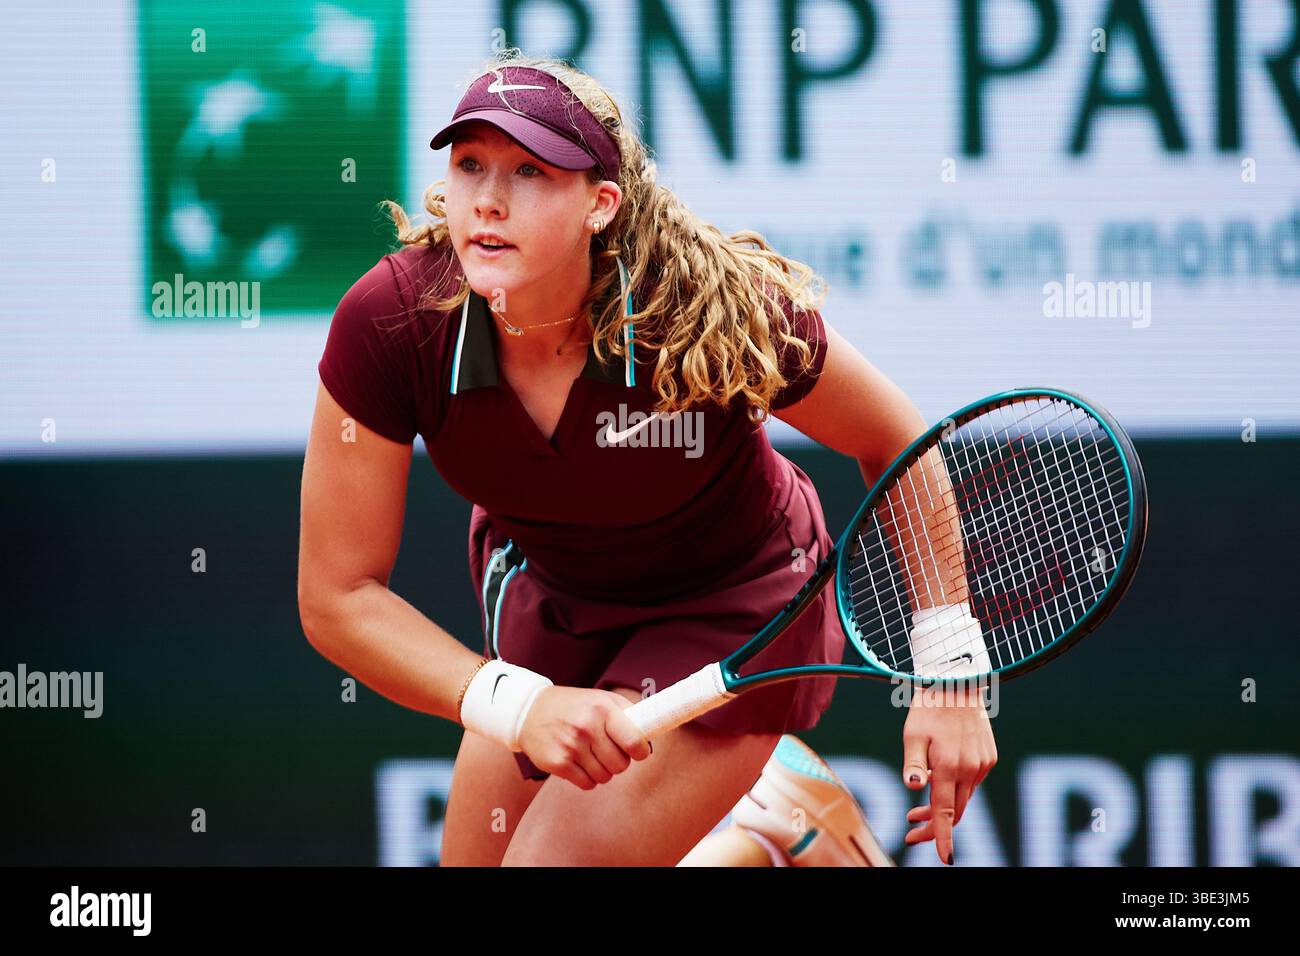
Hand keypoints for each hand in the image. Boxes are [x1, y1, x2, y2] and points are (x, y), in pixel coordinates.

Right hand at [517, 686, 652, 789]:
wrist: (529, 711)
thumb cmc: (574, 706)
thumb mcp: (601, 699)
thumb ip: (628, 714)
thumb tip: (652, 735)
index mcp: (602, 709)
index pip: (634, 740)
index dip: (641, 751)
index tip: (639, 751)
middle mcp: (587, 727)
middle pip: (621, 764)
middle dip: (619, 761)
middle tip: (609, 751)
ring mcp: (571, 746)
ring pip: (605, 777)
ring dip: (603, 770)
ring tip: (591, 754)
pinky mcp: (558, 763)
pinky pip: (587, 784)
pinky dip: (587, 778)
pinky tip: (579, 762)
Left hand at [900, 682, 996, 864]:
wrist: (958, 682)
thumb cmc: (928, 707)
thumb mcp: (912, 733)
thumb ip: (914, 762)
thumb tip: (913, 787)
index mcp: (949, 765)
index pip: (945, 812)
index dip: (941, 836)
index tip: (944, 858)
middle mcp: (971, 768)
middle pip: (955, 810)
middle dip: (934, 825)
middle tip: (910, 827)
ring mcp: (983, 763)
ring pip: (964, 797)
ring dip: (944, 806)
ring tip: (916, 809)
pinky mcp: (989, 757)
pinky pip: (972, 782)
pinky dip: (956, 789)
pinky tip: (941, 780)